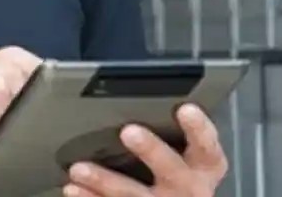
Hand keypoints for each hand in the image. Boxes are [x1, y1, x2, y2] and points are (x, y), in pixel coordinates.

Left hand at [63, 103, 227, 196]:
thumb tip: (143, 94)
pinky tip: (74, 189)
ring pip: (133, 195)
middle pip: (170, 168)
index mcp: (205, 166)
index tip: (185, 109)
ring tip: (79, 168)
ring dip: (104, 180)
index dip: (198, 127)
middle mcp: (188, 187)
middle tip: (129, 131)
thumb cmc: (185, 175)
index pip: (207, 144)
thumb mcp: (193, 156)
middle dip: (151, 150)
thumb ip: (178, 134)